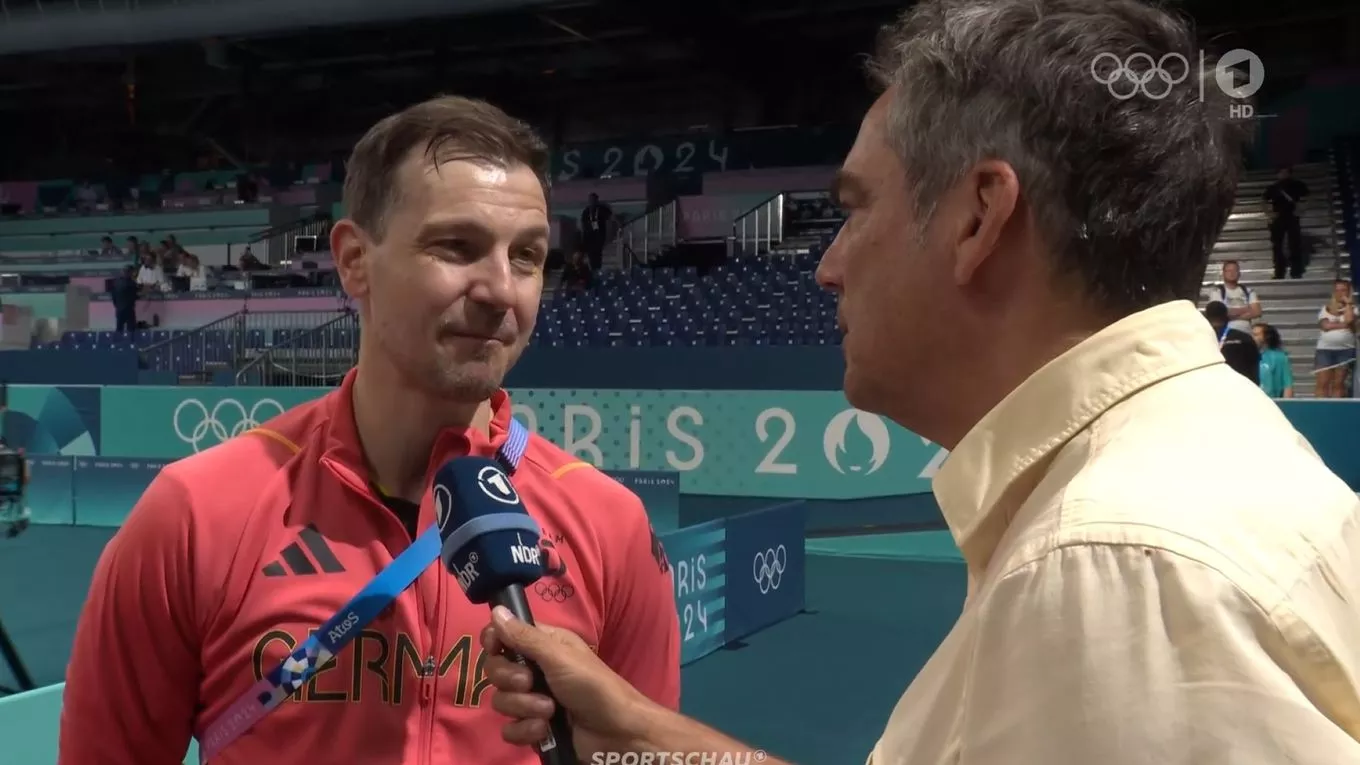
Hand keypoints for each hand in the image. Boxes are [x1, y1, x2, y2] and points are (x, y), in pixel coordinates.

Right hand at [481, 607, 652, 759]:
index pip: (503, 636)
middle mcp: (534, 670)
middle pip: (495, 670)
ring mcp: (532, 700)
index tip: (495, 648)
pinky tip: (545, 730)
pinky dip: (526, 731)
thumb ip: (525, 637)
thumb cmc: (594, 685)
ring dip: (524, 707)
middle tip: (532, 683)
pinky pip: (509, 729)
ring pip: (501, 701)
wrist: (616, 733)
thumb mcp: (560, 657)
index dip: (494, 640)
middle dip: (510, 680)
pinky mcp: (533, 728)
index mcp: (542, 645)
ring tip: (550, 711)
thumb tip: (496, 610)